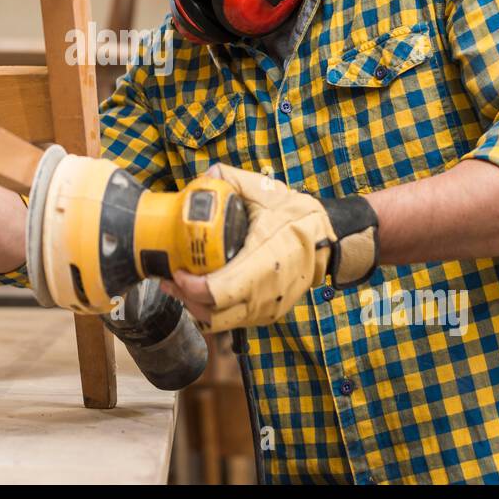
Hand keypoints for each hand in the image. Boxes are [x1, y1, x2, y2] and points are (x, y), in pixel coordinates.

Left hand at [159, 163, 377, 331]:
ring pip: (220, 322)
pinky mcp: (269, 314)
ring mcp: (267, 307)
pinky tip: (204, 292)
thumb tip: (205, 176)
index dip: (189, 286)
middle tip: (171, 277)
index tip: (177, 269)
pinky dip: (213, 310)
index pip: (216, 291)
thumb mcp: (265, 191)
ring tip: (182, 286)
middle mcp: (264, 293)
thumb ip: (231, 180)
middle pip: (211, 312)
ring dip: (196, 306)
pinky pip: (233, 321)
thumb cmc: (295, 216)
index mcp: (261, 262)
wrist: (328, 239)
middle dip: (185, 297)